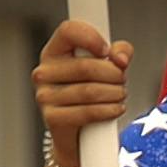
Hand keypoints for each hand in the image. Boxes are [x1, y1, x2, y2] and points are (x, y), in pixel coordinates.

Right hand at [33, 14, 138, 156]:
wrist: (77, 135)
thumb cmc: (89, 95)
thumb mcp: (106, 67)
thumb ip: (118, 53)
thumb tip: (120, 58)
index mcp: (54, 52)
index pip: (68, 31)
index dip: (92, 38)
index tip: (107, 51)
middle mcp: (44, 72)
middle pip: (86, 66)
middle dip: (113, 74)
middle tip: (122, 80)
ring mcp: (45, 96)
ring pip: (90, 91)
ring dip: (115, 93)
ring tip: (120, 95)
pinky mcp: (53, 118)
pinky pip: (88, 112)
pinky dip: (109, 110)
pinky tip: (116, 108)